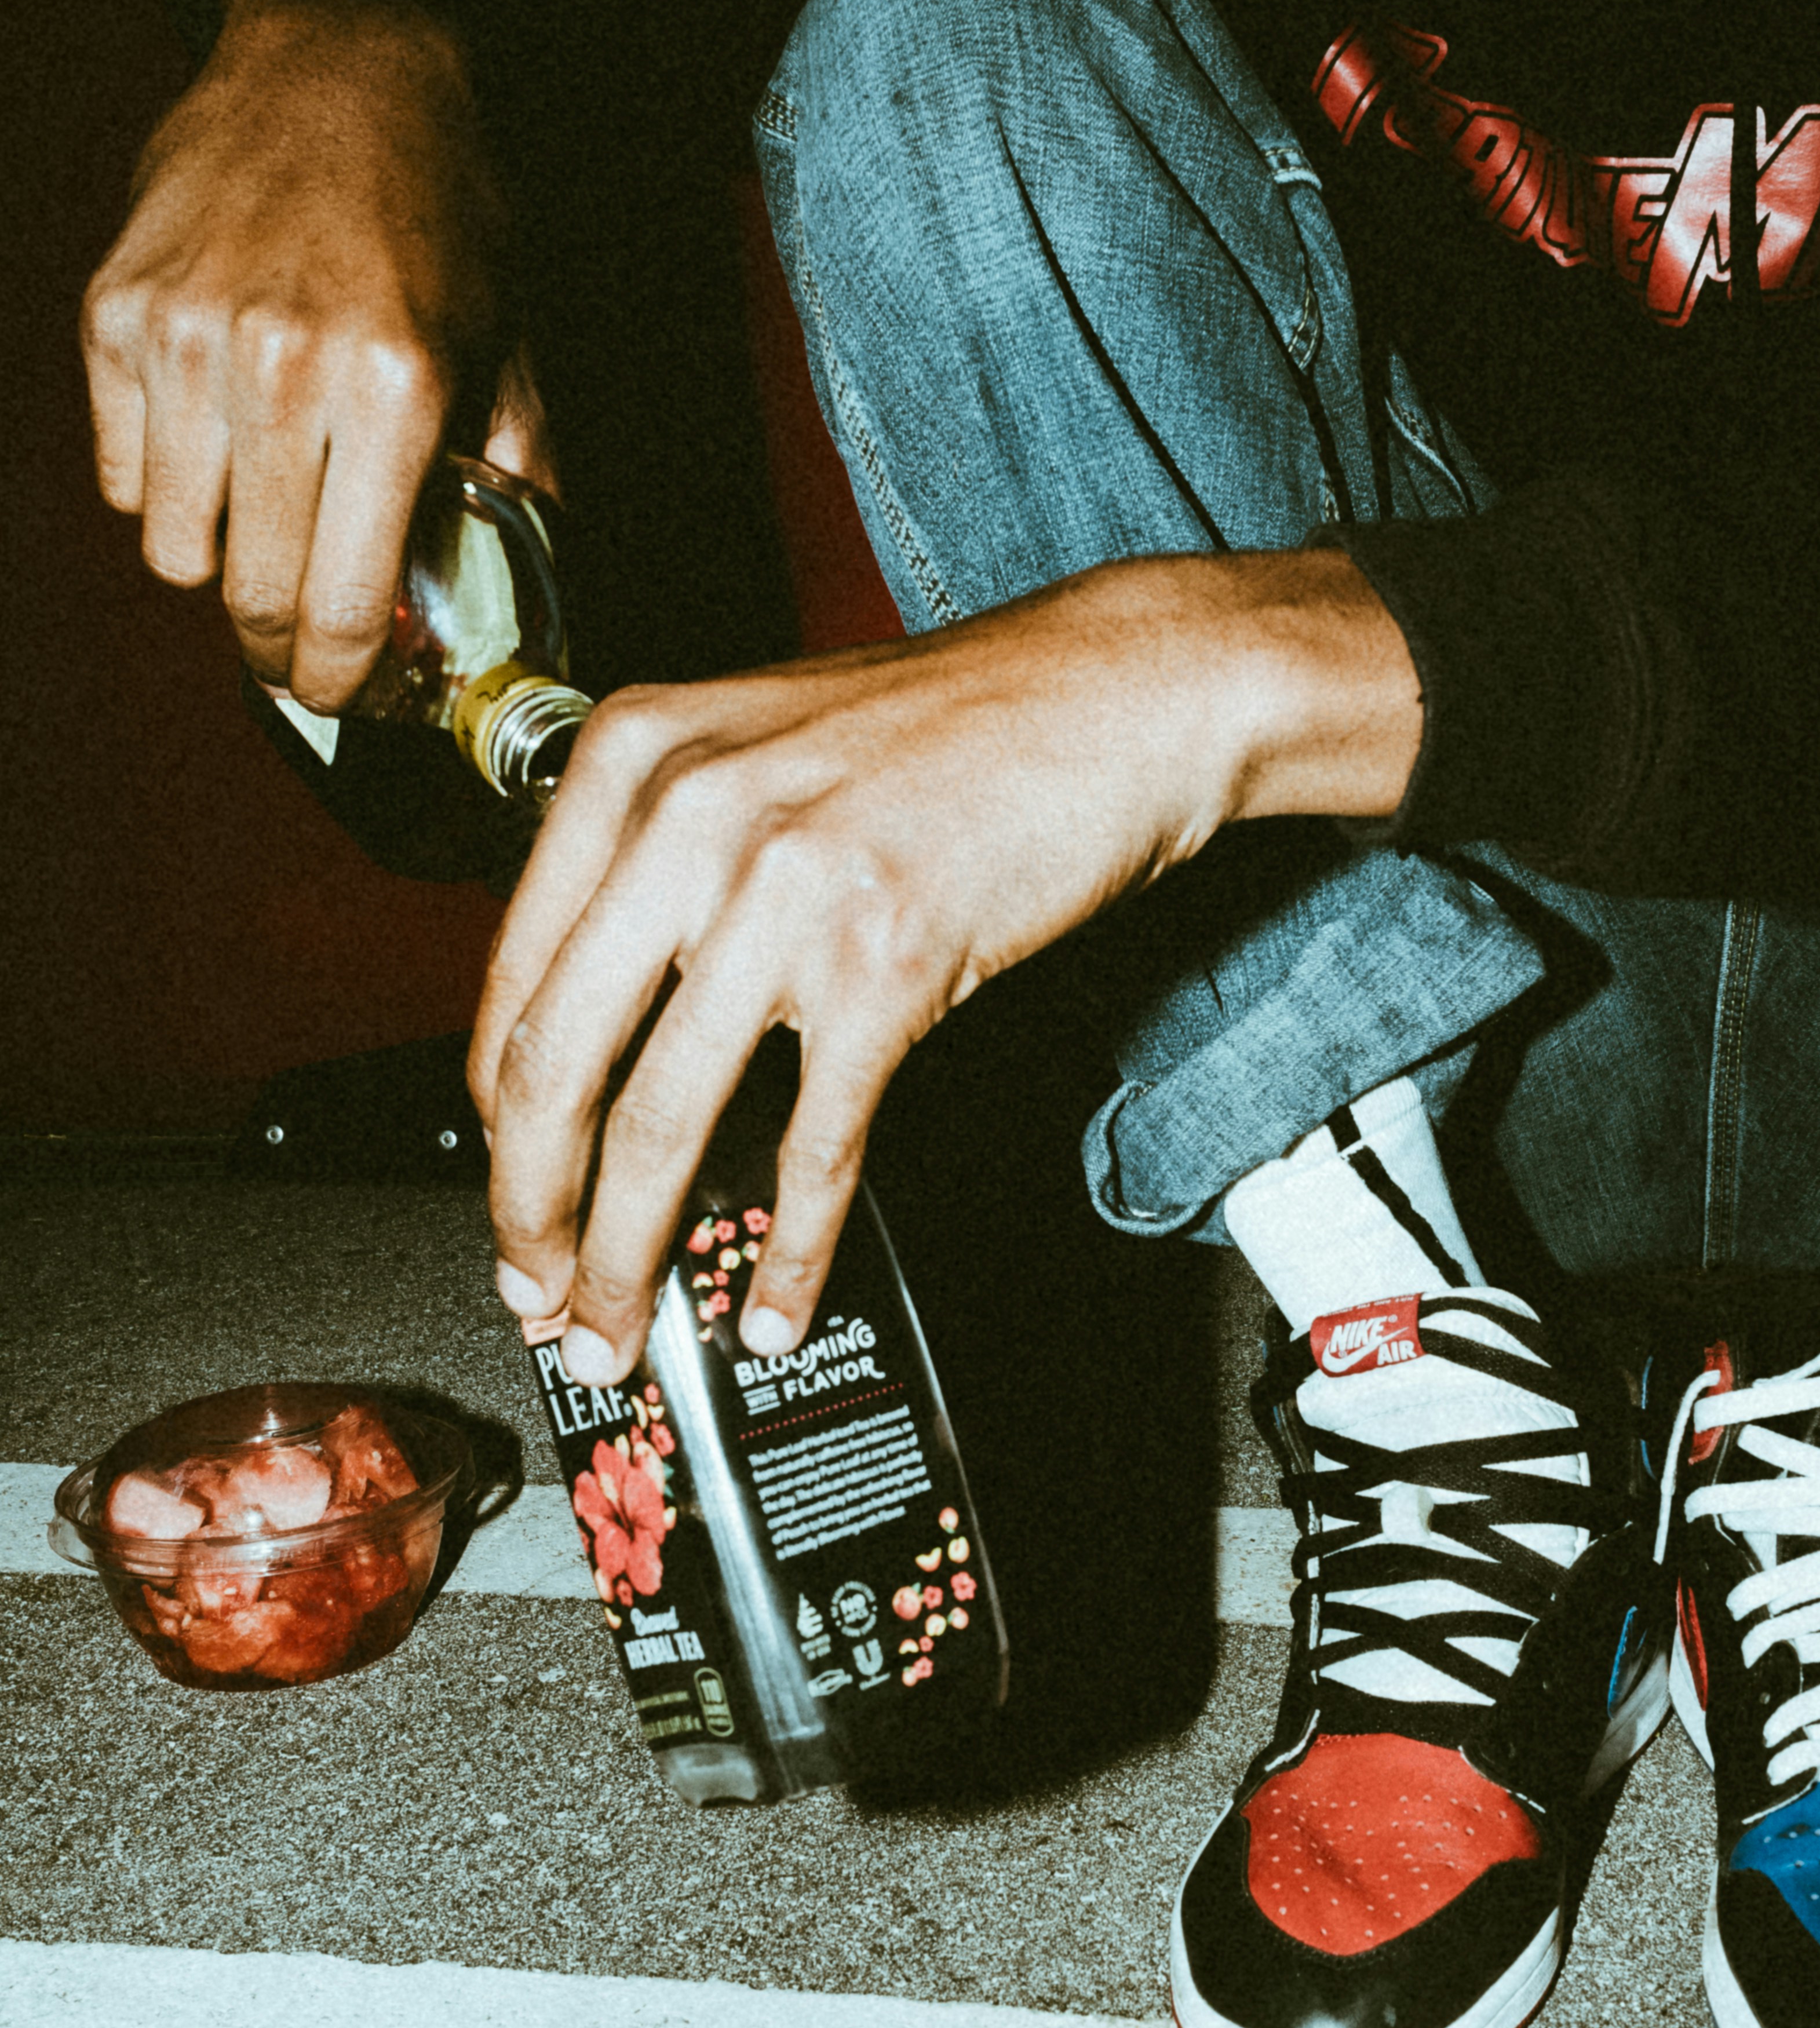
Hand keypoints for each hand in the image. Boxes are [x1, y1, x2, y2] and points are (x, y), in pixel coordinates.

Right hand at [81, 0, 554, 710]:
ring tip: (265, 527)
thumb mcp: (506, 346)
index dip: (340, 677)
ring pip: (172, 545)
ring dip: (220, 560)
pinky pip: (122, 472)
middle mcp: (282, 372)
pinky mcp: (115, 314)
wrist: (341, 66)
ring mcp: (183, 342)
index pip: (345, 602)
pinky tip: (215, 444)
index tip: (344, 694)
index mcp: (393, 393)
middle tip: (300, 649)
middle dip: (279, 647)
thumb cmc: (440, 208)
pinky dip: (162, 484)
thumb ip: (506, 482)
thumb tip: (503, 599)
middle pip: (251, 594)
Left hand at [469, 547, 1420, 1378]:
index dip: (497, 1126)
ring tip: (623, 1332)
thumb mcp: (756, 751)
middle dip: (531, 1215)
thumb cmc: (952, 727)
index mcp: (630, 761)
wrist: (1114, 695)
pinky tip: (775, 1303)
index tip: (511, 1200)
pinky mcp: (887, 961)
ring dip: (630, 1257)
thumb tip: (599, 1034)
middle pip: (557, 1065)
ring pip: (662, 1121)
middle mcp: (687, 818)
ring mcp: (785, 892)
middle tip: (536, 1298)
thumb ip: (660, 861)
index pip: (514, 982)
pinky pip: (814, 1143)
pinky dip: (792, 1248)